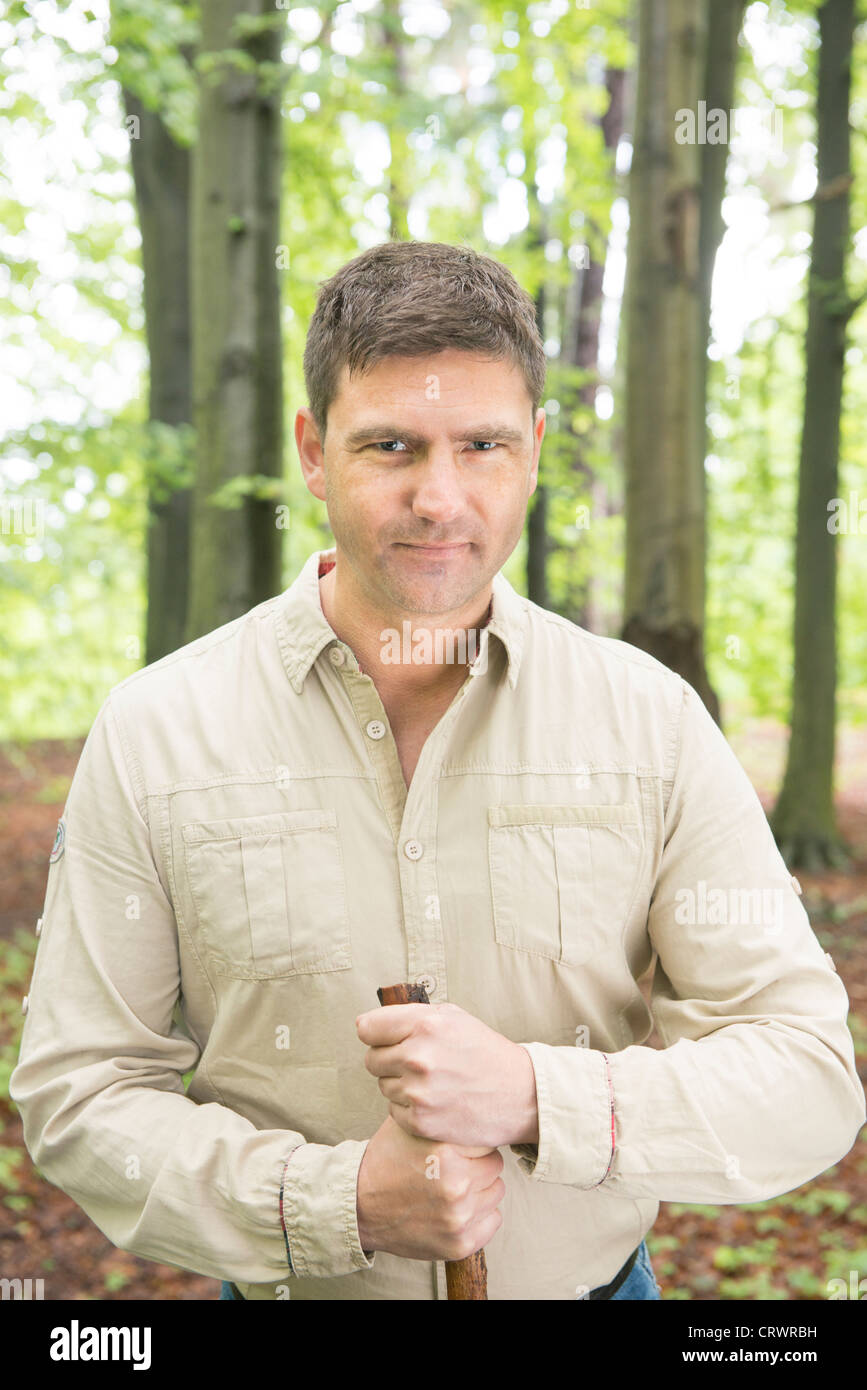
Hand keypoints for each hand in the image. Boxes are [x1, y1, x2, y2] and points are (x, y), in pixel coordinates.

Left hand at [355, 1001, 537, 1148]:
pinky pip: (393, 1110)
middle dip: (389, 1060)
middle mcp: (418, 1057)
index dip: (375, 1033)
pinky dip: (409, 1108)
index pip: (367, 1027)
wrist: (520, 1095)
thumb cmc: (485, 1052)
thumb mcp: (454, 1018)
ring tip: (434, 1082)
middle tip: (418, 1063)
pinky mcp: (420, 1121)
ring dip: (401, 1085)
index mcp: (425, 1025)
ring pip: (383, 1086)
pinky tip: (435, 1101)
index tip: (384, 1037)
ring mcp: (418, 1092)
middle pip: (371, 1059)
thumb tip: (368, 1024)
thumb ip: (412, 1017)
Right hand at [355, 1113, 504, 1261]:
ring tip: (454, 1188)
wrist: (360, 1205)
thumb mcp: (411, 1126)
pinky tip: (457, 1208)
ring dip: (480, 1189)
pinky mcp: (459, 1244)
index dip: (470, 1141)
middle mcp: (455, 1185)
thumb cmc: (387, 1160)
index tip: (460, 1146)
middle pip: (494, 1165)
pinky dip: (480, 1215)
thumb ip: (444, 1115)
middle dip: (477, 1164)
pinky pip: (493, 1220)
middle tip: (456, 1168)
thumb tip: (477, 1102)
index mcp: (445, 1152)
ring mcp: (458, 1218)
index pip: (486, 1139)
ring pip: (496, 1191)